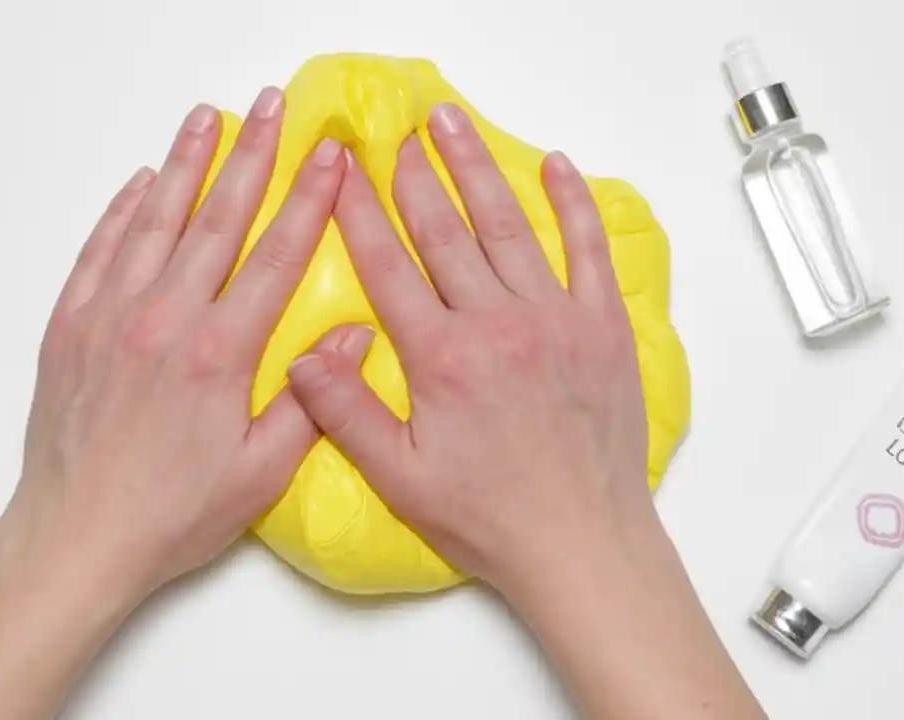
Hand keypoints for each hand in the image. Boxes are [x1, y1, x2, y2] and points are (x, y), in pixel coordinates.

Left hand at [2, 91, 361, 598]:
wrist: (78, 536)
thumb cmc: (175, 513)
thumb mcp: (262, 471)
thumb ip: (312, 399)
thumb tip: (355, 335)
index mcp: (219, 352)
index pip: (275, 255)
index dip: (308, 199)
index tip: (330, 154)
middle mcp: (164, 320)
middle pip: (217, 220)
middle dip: (251, 156)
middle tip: (272, 107)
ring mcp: (110, 317)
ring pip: (154, 222)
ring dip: (184, 164)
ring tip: (206, 118)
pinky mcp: (69, 326)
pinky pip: (99, 251)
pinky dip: (121, 211)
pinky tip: (142, 183)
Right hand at [286, 102, 651, 594]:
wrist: (581, 539)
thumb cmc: (490, 516)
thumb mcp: (400, 477)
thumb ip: (346, 414)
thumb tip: (302, 358)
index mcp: (441, 358)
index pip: (387, 266)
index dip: (358, 212)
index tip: (341, 169)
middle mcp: (496, 324)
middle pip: (444, 232)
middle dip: (414, 175)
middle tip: (394, 132)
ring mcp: (554, 319)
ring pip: (507, 227)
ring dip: (476, 169)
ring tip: (452, 123)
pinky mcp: (601, 327)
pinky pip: (588, 250)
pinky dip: (572, 204)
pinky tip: (554, 165)